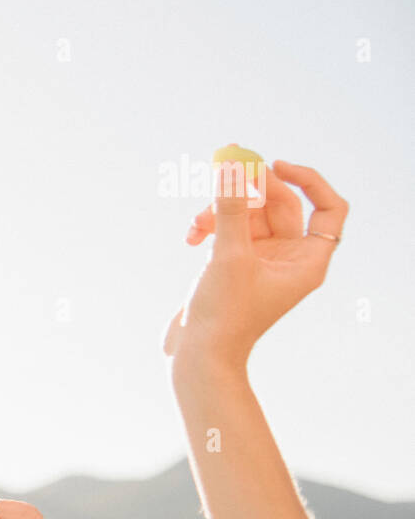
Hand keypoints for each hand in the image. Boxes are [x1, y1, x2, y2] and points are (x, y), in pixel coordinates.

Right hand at [163, 152, 348, 368]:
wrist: (198, 356)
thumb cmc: (224, 314)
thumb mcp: (228, 255)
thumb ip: (230, 206)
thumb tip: (231, 162)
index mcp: (307, 261)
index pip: (328, 208)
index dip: (307, 180)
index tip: (274, 166)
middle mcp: (288, 259)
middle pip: (279, 205)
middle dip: (248, 192)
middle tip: (224, 175)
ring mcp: (260, 262)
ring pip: (247, 216)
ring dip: (220, 211)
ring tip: (197, 224)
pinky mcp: (233, 265)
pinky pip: (228, 230)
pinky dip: (210, 227)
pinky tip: (191, 236)